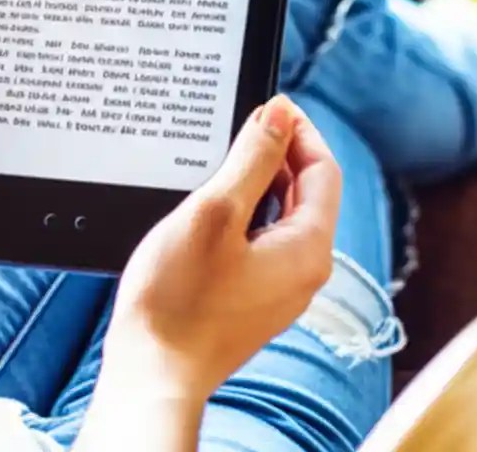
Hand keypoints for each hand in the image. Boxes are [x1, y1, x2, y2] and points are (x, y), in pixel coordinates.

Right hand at [102, 94, 340, 401]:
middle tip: (240, 124)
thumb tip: (279, 115)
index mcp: (308, 249)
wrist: (152, 372)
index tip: (270, 104)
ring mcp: (279, 290)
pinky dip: (245, 214)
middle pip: (307, 194)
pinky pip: (262, 243)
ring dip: (259, 183)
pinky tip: (210, 208)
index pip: (324, 171)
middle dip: (278, 153)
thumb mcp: (214, 212)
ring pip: (283, 218)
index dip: (300, 130)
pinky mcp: (252, 301)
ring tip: (220, 160)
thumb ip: (252, 159)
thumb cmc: (178, 299)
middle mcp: (304, 272)